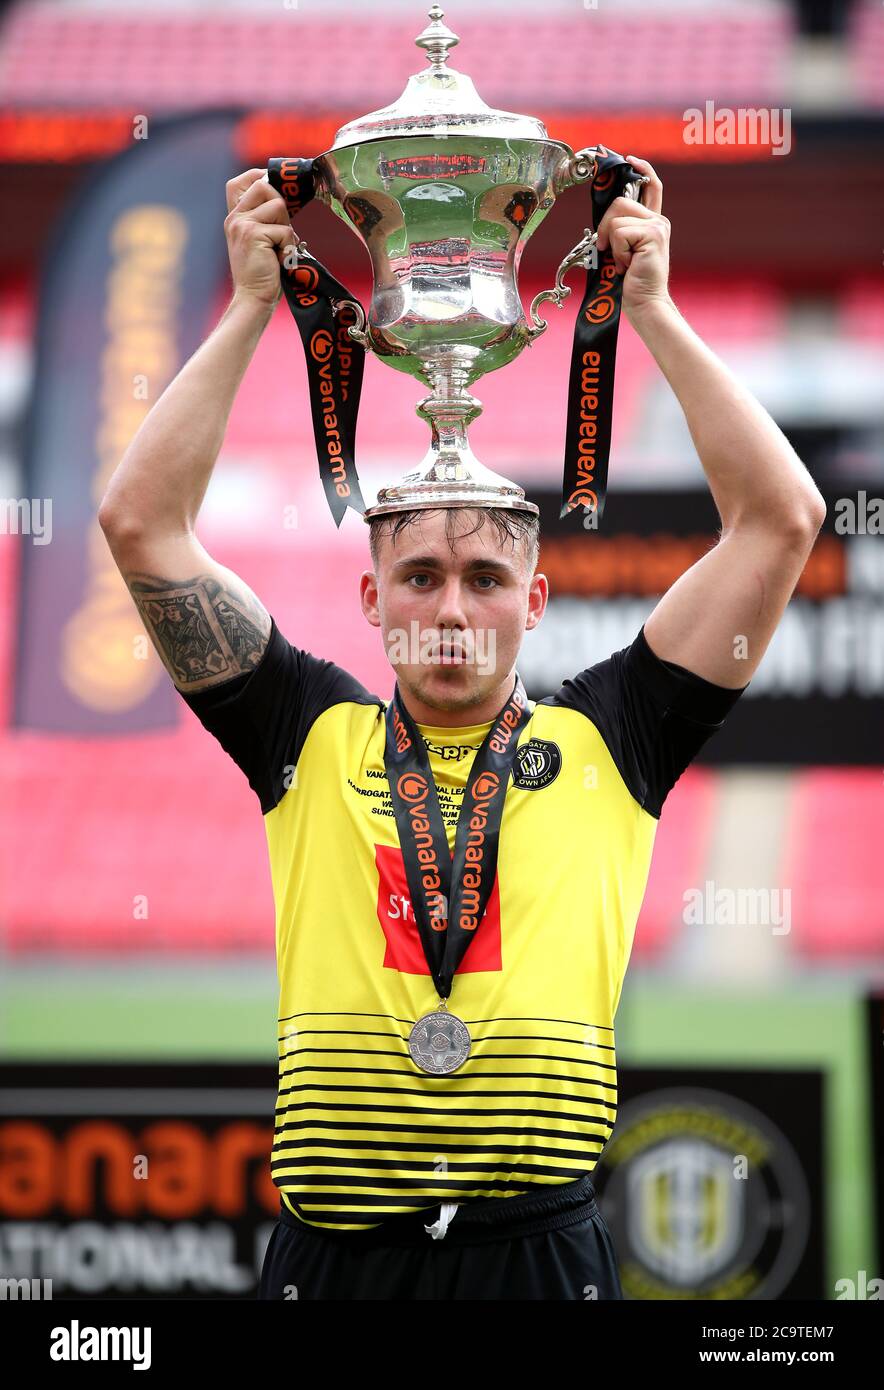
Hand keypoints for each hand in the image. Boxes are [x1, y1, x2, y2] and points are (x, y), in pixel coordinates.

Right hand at [224, 168, 299, 309]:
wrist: (253, 298)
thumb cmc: (262, 273)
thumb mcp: (260, 241)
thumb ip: (266, 220)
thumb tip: (286, 199)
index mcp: (235, 217)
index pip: (240, 181)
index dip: (260, 176)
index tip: (274, 187)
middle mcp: (235, 217)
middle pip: (264, 186)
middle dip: (281, 207)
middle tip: (280, 234)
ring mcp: (242, 224)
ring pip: (278, 205)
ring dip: (287, 228)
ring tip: (279, 248)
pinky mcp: (253, 234)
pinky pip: (284, 229)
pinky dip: (288, 246)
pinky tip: (279, 259)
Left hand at [594, 155, 671, 323]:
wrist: (645, 304)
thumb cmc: (630, 283)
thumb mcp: (623, 251)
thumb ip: (618, 230)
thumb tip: (603, 216)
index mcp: (653, 223)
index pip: (651, 186)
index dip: (641, 169)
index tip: (628, 159)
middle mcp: (658, 221)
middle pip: (620, 201)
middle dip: (605, 225)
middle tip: (607, 249)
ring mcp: (657, 227)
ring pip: (616, 217)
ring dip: (610, 241)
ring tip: (622, 261)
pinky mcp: (653, 235)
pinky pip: (619, 232)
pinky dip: (616, 251)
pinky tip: (627, 265)